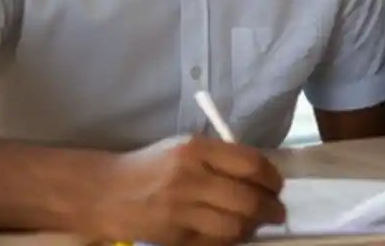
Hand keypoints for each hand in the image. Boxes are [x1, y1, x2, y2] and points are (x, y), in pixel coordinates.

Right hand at [81, 135, 285, 245]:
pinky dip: (232, 239)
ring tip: (259, 223)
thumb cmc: (154, 165)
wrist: (107, 192)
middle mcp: (190, 178)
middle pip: (247, 199)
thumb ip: (223, 158)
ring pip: (235, 225)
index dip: (273, 179)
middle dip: (271, 208)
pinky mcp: (174, 236)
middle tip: (278, 212)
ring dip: (254, 227)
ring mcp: (181, 210)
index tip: (278, 186)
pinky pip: (215, 242)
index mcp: (197, 150)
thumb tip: (263, 176)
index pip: (251, 164)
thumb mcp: (187, 147)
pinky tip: (236, 233)